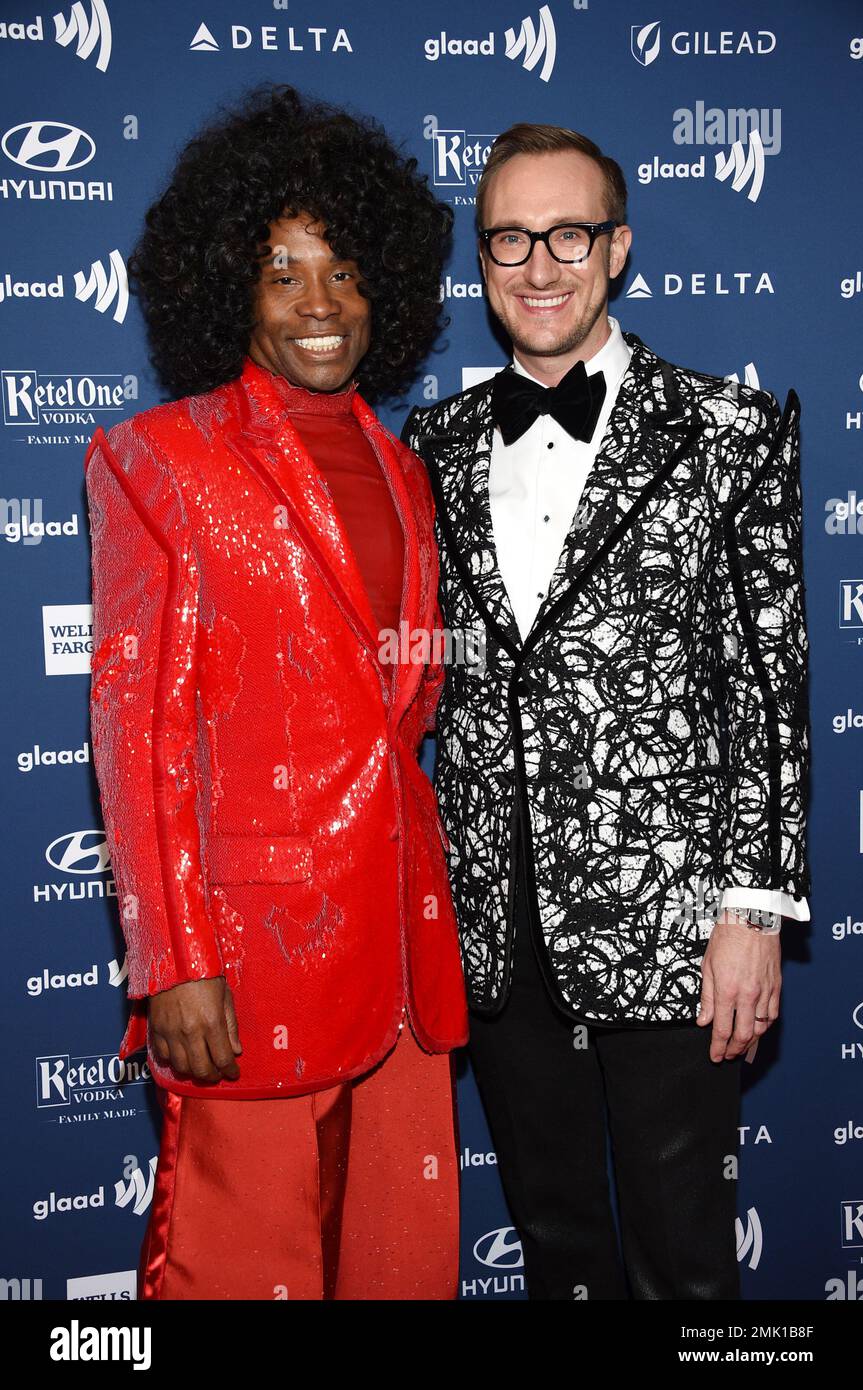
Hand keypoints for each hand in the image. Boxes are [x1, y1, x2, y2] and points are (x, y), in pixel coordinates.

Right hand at [149, 976, 241, 1082]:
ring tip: (201, 1067)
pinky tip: (182, 1057)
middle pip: (201, 1069)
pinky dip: (173, 1061)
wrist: (174, 959)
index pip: (223, 1059)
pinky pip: (163, 1056)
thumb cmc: (204, 974)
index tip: (233, 1073)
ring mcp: (171, 1033)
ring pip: (181, 1067)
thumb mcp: (225, 995)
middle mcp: (191, 1032)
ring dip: (193, 1072)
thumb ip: (231, 1025)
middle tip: (218, 1074)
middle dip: (212, 1076)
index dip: (230, 1070)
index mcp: (212, 1022)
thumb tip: (236, 1050)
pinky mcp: (156, 1029)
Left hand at [697, 914, 780, 1062]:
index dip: (717, 1047)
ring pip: (761, 1028)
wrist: (752, 918)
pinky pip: (772, 1014)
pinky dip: (765, 1027)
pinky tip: (759, 1031)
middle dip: (734, 1050)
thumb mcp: (707, 966)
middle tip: (727, 1056)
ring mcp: (764, 992)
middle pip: (744, 1035)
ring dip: (751, 1043)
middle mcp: (747, 994)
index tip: (714, 1056)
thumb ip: (706, 996)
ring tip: (743, 1049)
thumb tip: (703, 1019)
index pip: (722, 1028)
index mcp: (726, 990)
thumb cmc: (727, 937)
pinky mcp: (776, 986)